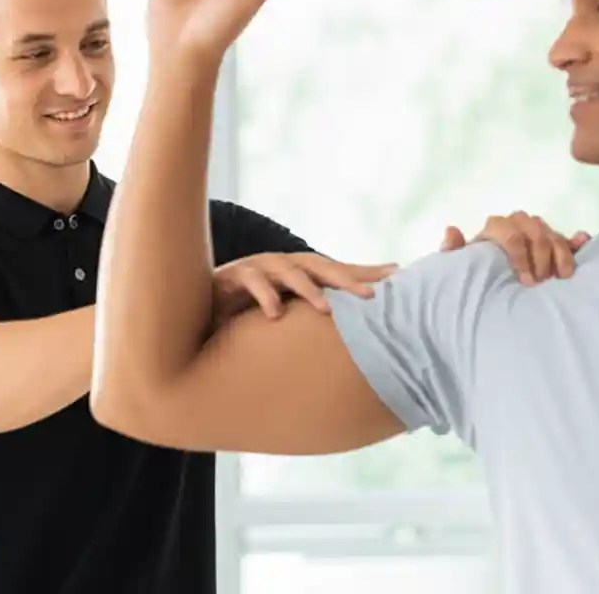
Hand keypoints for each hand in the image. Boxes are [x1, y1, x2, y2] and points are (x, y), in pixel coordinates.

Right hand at [212, 252, 396, 322]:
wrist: (200, 305)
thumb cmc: (247, 309)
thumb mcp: (284, 310)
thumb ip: (311, 317)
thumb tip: (354, 332)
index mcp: (299, 273)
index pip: (337, 270)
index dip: (365, 273)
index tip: (397, 276)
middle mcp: (283, 266)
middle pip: (320, 267)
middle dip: (346, 279)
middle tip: (370, 296)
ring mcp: (258, 268)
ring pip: (288, 272)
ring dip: (308, 289)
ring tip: (326, 309)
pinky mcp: (233, 276)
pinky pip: (251, 282)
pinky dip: (265, 296)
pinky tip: (276, 314)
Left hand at [440, 212, 591, 284]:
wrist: (485, 284)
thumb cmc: (473, 273)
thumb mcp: (458, 267)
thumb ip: (452, 252)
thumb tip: (451, 230)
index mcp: (495, 229)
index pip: (508, 232)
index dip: (519, 256)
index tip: (525, 282)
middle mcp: (517, 225)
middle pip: (534, 229)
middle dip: (540, 256)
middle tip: (542, 283)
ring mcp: (537, 233)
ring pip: (552, 233)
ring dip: (560, 253)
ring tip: (562, 278)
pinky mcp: (554, 244)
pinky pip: (568, 238)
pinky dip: (576, 241)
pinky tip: (584, 241)